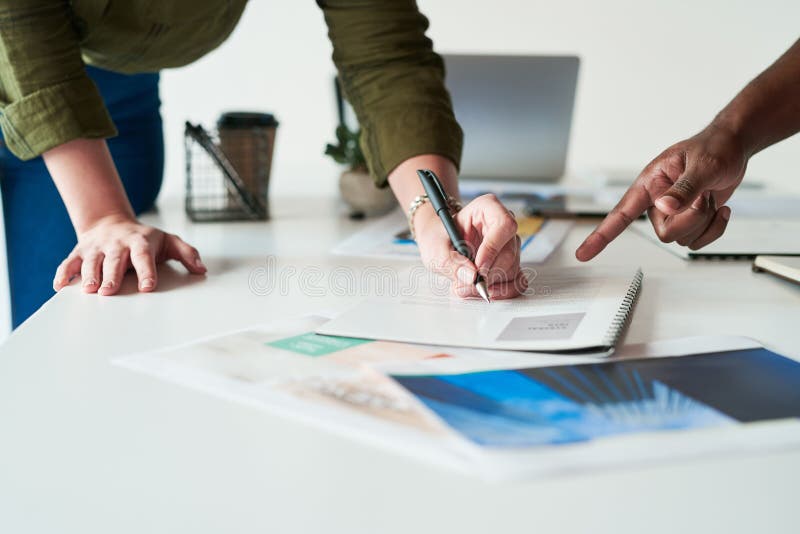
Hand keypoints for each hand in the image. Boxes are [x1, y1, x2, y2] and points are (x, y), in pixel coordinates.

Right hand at [53, 214, 206, 294]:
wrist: (111, 223)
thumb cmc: (144, 239)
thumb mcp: (168, 241)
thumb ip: (187, 253)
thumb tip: (201, 270)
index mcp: (140, 242)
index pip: (143, 256)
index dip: (146, 271)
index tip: (147, 287)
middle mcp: (117, 244)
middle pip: (114, 260)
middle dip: (112, 275)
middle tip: (110, 291)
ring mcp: (97, 248)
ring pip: (91, 261)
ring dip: (89, 275)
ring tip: (89, 290)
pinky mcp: (80, 252)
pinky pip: (69, 263)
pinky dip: (63, 273)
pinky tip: (60, 286)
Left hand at [414, 193, 525, 299]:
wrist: (438, 243)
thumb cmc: (438, 237)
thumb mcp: (435, 248)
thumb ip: (451, 262)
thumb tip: (471, 277)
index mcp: (487, 208)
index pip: (503, 225)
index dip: (492, 248)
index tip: (477, 267)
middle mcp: (502, 225)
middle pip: (508, 253)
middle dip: (487, 274)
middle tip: (464, 283)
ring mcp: (509, 245)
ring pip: (512, 270)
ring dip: (489, 284)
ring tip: (463, 286)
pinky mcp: (510, 264)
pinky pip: (517, 281)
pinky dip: (501, 291)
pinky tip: (483, 291)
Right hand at [576, 124, 748, 260]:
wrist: (733, 147)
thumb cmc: (713, 147)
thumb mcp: (702, 164)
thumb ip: (683, 188)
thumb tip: (664, 208)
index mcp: (649, 184)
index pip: (620, 213)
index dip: (600, 235)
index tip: (582, 254)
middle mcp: (657, 201)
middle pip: (666, 233)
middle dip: (692, 219)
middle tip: (704, 197)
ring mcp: (673, 213)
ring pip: (684, 238)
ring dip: (706, 220)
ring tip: (710, 195)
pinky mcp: (689, 220)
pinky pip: (698, 241)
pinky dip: (715, 228)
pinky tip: (719, 209)